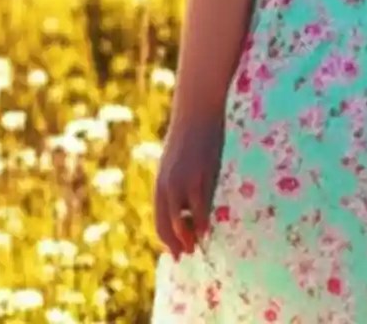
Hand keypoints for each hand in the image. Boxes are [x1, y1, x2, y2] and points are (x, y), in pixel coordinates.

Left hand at [154, 112, 224, 260]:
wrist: (197, 111)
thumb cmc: (192, 135)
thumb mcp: (180, 162)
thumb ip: (180, 182)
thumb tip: (188, 203)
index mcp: (161, 183)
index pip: (160, 219)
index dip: (166, 239)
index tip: (175, 250)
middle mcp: (167, 186)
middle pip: (166, 226)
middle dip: (175, 244)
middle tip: (184, 255)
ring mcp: (182, 183)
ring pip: (182, 221)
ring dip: (189, 237)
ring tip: (196, 246)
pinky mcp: (199, 177)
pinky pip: (200, 208)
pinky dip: (203, 222)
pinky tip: (207, 230)